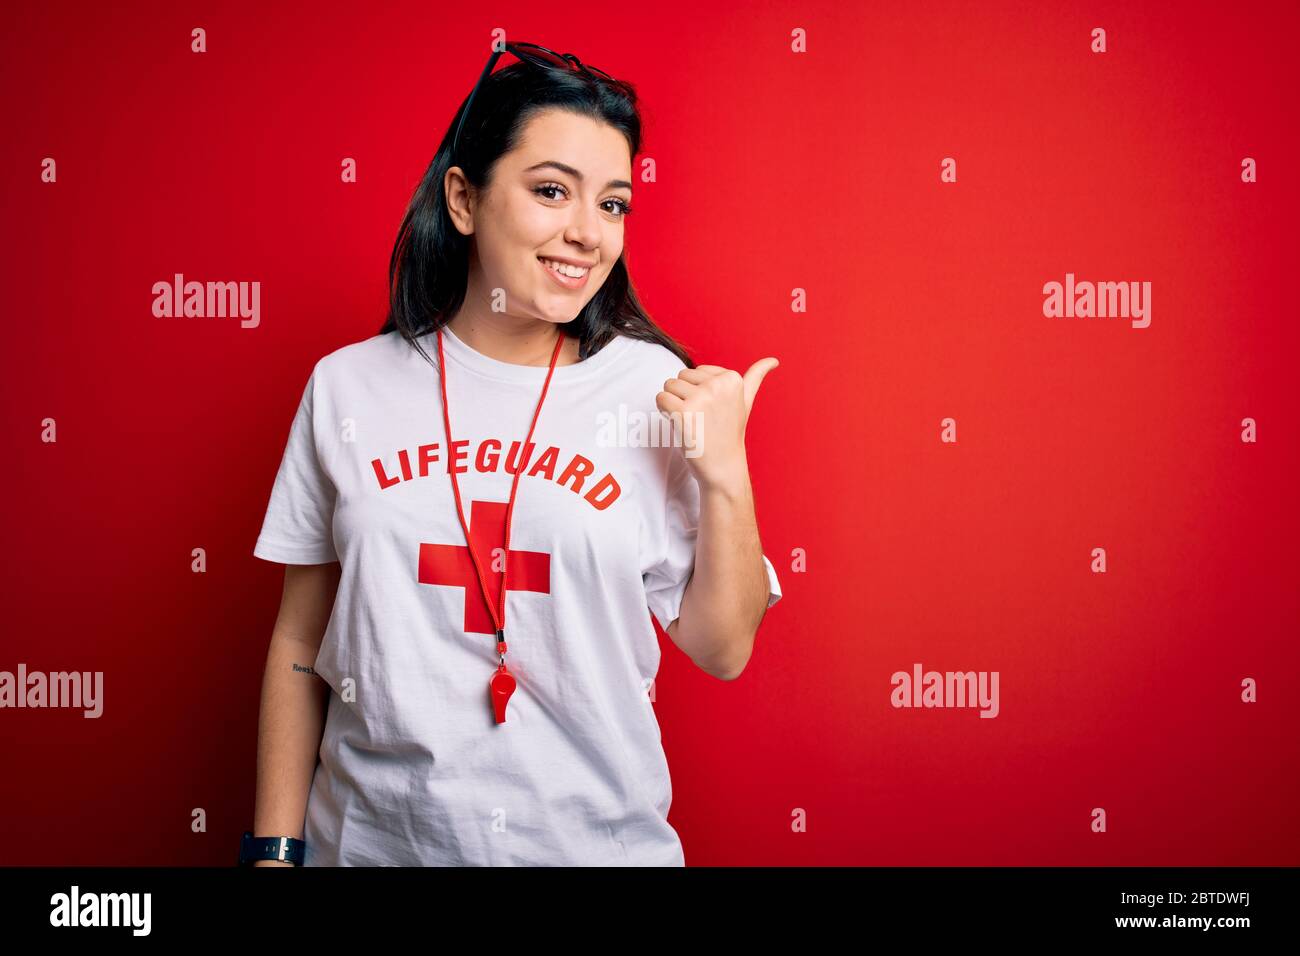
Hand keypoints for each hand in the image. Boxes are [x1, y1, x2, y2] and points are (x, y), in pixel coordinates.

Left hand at [655, 357, 778, 490]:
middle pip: (680, 376)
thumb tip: (774, 360)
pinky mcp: (683, 413)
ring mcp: (701, 398)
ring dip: (673, 405)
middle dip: (684, 396)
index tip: (711, 410)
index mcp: (732, 378)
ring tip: (691, 422)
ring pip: (668, 386)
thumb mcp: (745, 402)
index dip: (697, 392)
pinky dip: (663, 412)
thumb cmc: (729, 434)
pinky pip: (661, 399)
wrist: (723, 467)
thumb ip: (755, 378)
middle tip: (700, 419)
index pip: (695, 371)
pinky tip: (679, 425)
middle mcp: (718, 385)